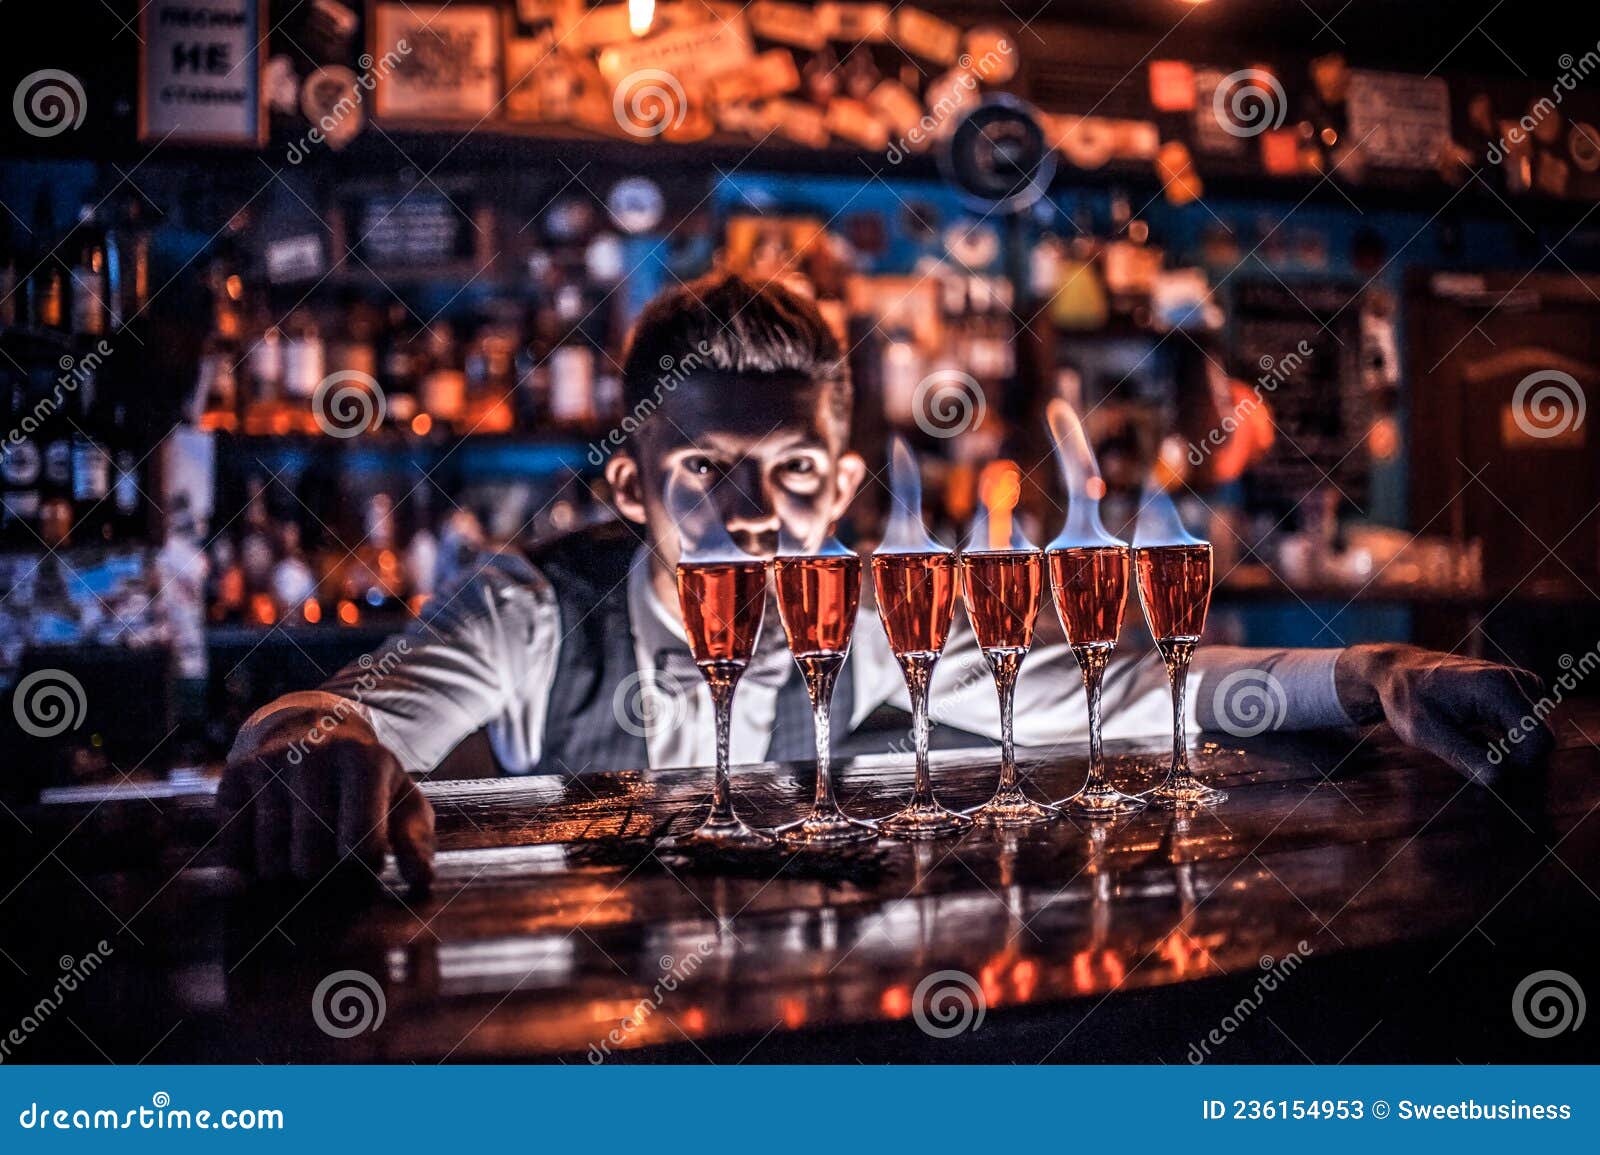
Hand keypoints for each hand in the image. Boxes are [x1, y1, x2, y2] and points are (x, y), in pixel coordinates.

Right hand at [216, 705, 433, 889]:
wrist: (310, 722)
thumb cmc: (364, 775)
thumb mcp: (400, 796)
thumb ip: (417, 839)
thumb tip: (422, 881)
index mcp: (363, 761)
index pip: (361, 848)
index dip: (366, 866)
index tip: (367, 854)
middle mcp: (313, 756)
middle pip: (312, 862)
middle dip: (324, 874)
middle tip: (331, 854)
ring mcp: (269, 765)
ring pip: (271, 862)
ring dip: (287, 872)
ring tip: (304, 847)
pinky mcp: (236, 775)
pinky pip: (234, 849)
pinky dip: (249, 863)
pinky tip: (272, 843)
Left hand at [1335, 644, 1552, 784]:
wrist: (1399, 671)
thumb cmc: (1407, 699)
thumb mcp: (1423, 732)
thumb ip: (1460, 755)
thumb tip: (1498, 780)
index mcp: (1498, 687)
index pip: (1539, 741)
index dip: (1518, 766)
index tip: (1482, 770)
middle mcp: (1518, 680)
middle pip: (1543, 741)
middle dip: (1514, 761)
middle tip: (1470, 760)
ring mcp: (1524, 684)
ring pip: (1537, 737)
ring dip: (1510, 753)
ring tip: (1468, 742)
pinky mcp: (1522, 691)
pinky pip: (1529, 730)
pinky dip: (1509, 742)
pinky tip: (1477, 736)